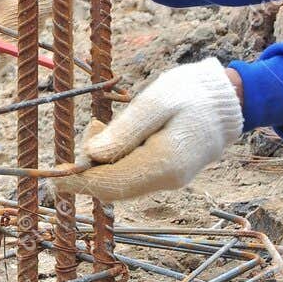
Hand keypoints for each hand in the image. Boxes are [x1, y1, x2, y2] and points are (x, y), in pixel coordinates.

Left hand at [52, 59, 242, 200]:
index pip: (110, 184)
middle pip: (113, 188)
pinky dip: (117, 159)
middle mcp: (167, 180)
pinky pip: (133, 174)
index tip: (53, 176)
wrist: (229, 99)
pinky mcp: (168, 173)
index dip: (79, 181)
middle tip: (90, 128)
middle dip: (89, 167)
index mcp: (164, 164)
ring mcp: (169, 179)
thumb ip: (124, 132)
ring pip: (121, 182)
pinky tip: (118, 133)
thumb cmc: (191, 93)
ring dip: (102, 160)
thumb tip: (91, 156)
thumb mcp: (155, 102)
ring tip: (103, 124)